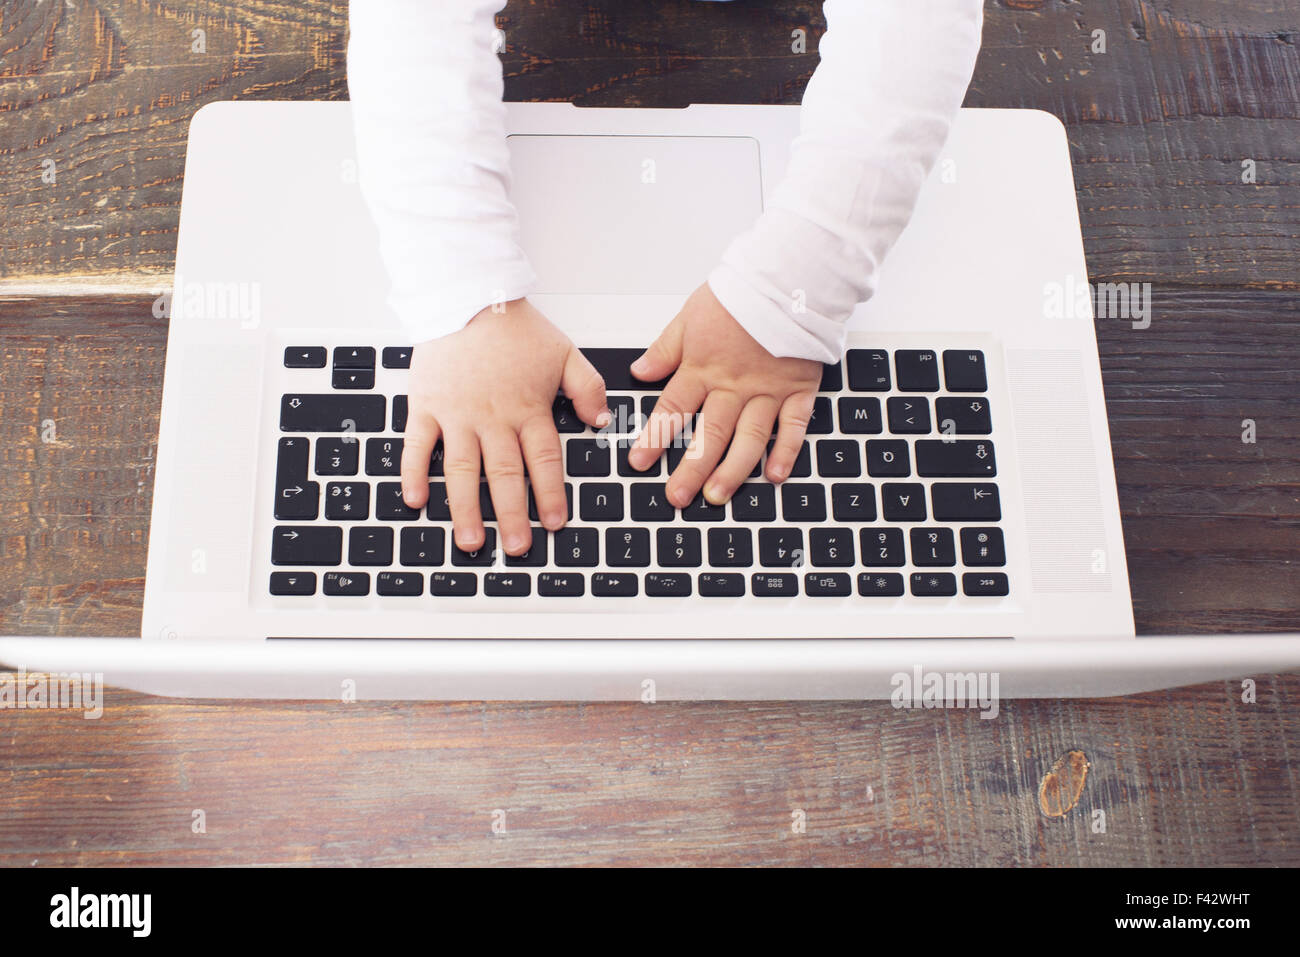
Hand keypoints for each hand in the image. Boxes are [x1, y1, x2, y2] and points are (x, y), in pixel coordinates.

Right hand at [400, 299, 608, 555]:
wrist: (466, 294)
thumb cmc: (513, 327)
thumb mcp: (564, 352)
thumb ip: (587, 388)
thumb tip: (601, 421)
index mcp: (528, 408)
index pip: (543, 461)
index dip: (550, 495)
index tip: (554, 524)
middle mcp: (493, 418)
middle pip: (504, 475)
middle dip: (512, 515)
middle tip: (517, 548)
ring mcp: (456, 414)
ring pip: (462, 470)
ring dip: (466, 508)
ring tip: (471, 541)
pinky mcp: (426, 405)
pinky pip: (417, 445)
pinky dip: (413, 473)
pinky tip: (416, 500)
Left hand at [626, 283, 822, 505]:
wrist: (789, 275)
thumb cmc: (741, 293)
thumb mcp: (690, 315)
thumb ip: (665, 349)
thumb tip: (639, 373)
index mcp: (703, 367)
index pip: (673, 410)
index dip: (654, 439)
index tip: (638, 464)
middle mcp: (734, 385)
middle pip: (709, 434)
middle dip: (690, 469)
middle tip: (676, 497)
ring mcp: (768, 390)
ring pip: (748, 438)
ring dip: (732, 470)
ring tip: (717, 496)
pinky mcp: (798, 389)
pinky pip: (793, 426)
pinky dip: (786, 452)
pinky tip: (774, 476)